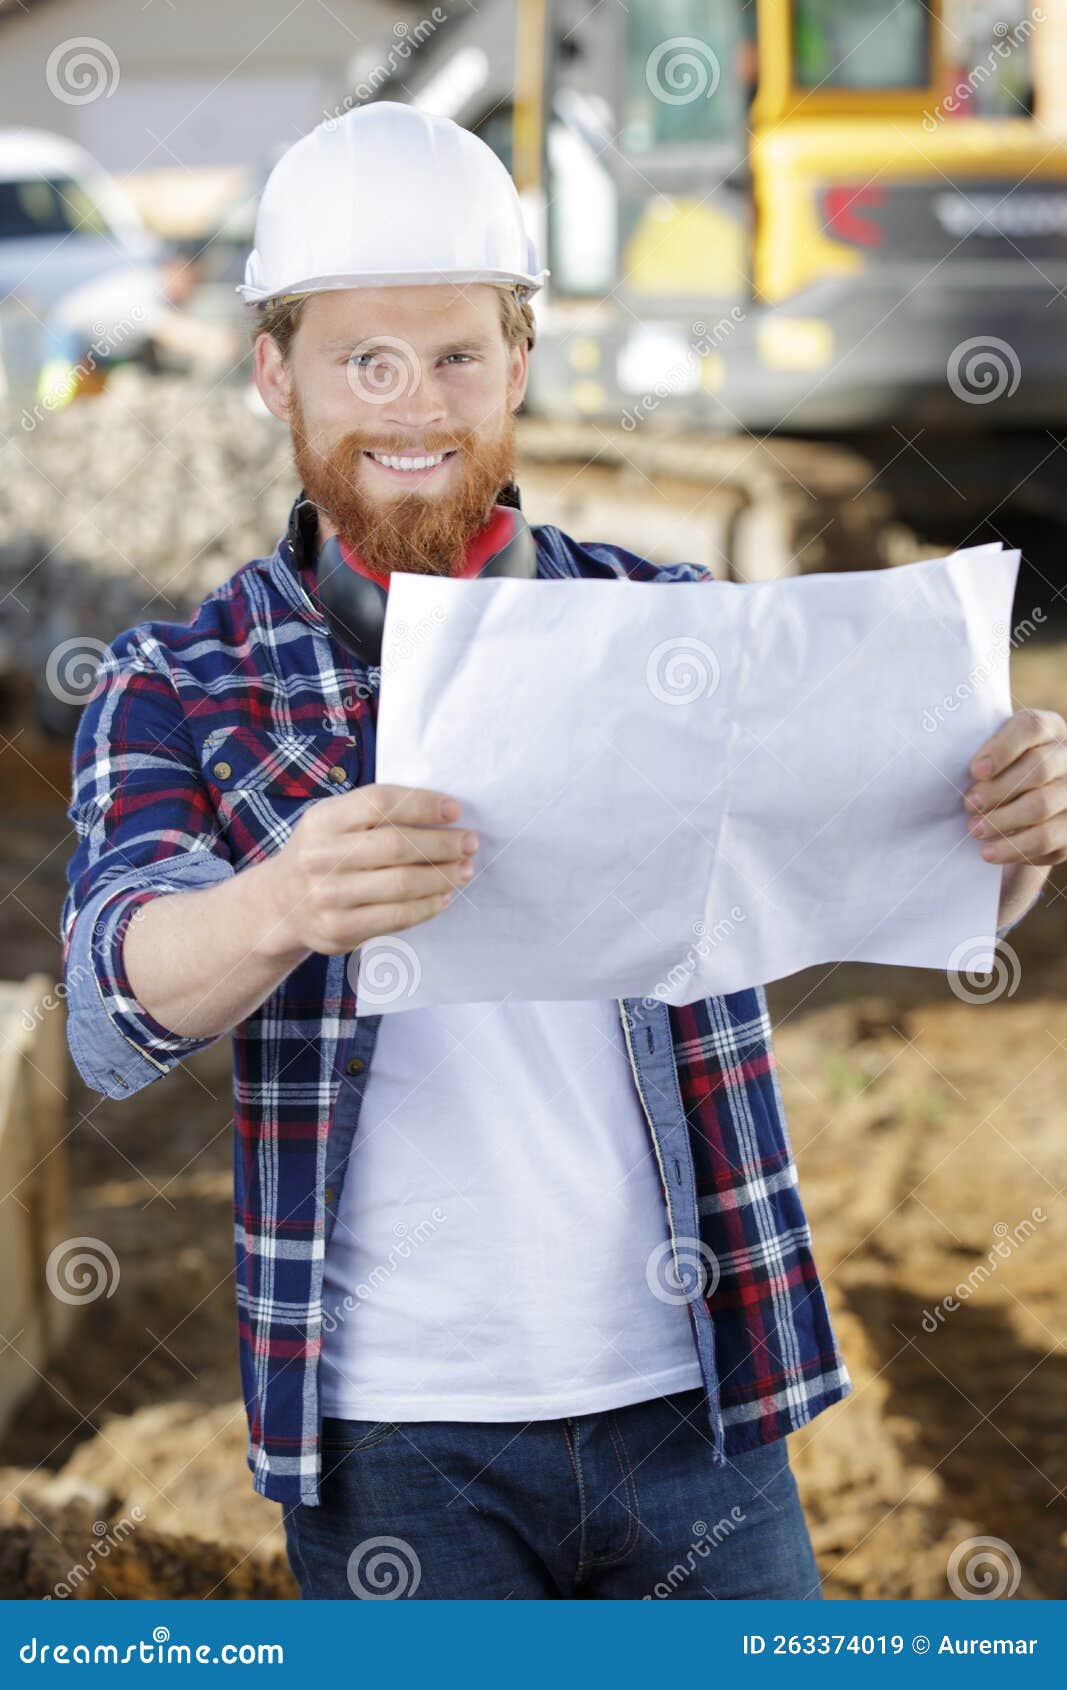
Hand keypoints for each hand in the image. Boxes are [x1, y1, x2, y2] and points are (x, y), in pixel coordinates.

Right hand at [261, 783, 477, 958]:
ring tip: (464, 869)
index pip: (379, 803)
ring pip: (401, 885)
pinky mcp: (339, 929)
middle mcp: (320, 857)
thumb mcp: (332, 822)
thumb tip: (441, 812)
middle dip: (441, 843)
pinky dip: (428, 906)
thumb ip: (374, 814)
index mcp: (322, 820)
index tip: (454, 809)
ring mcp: (328, 896)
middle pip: (395, 846)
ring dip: (442, 876)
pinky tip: (444, 896)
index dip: (422, 804)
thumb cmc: (323, 854)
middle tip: (469, 842)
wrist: (281, 905)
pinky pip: (397, 917)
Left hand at [964, 708, 1066, 865]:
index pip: (1031, 726)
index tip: (974, 771)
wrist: (1025, 810)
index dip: (1002, 748)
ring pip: (1041, 806)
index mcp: (1049, 730)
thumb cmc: (998, 774)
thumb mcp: (992, 757)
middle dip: (997, 790)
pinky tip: (990, 852)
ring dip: (1002, 821)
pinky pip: (1047, 840)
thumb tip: (942, 766)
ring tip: (974, 830)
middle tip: (968, 805)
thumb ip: (978, 754)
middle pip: (1038, 768)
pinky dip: (1014, 848)